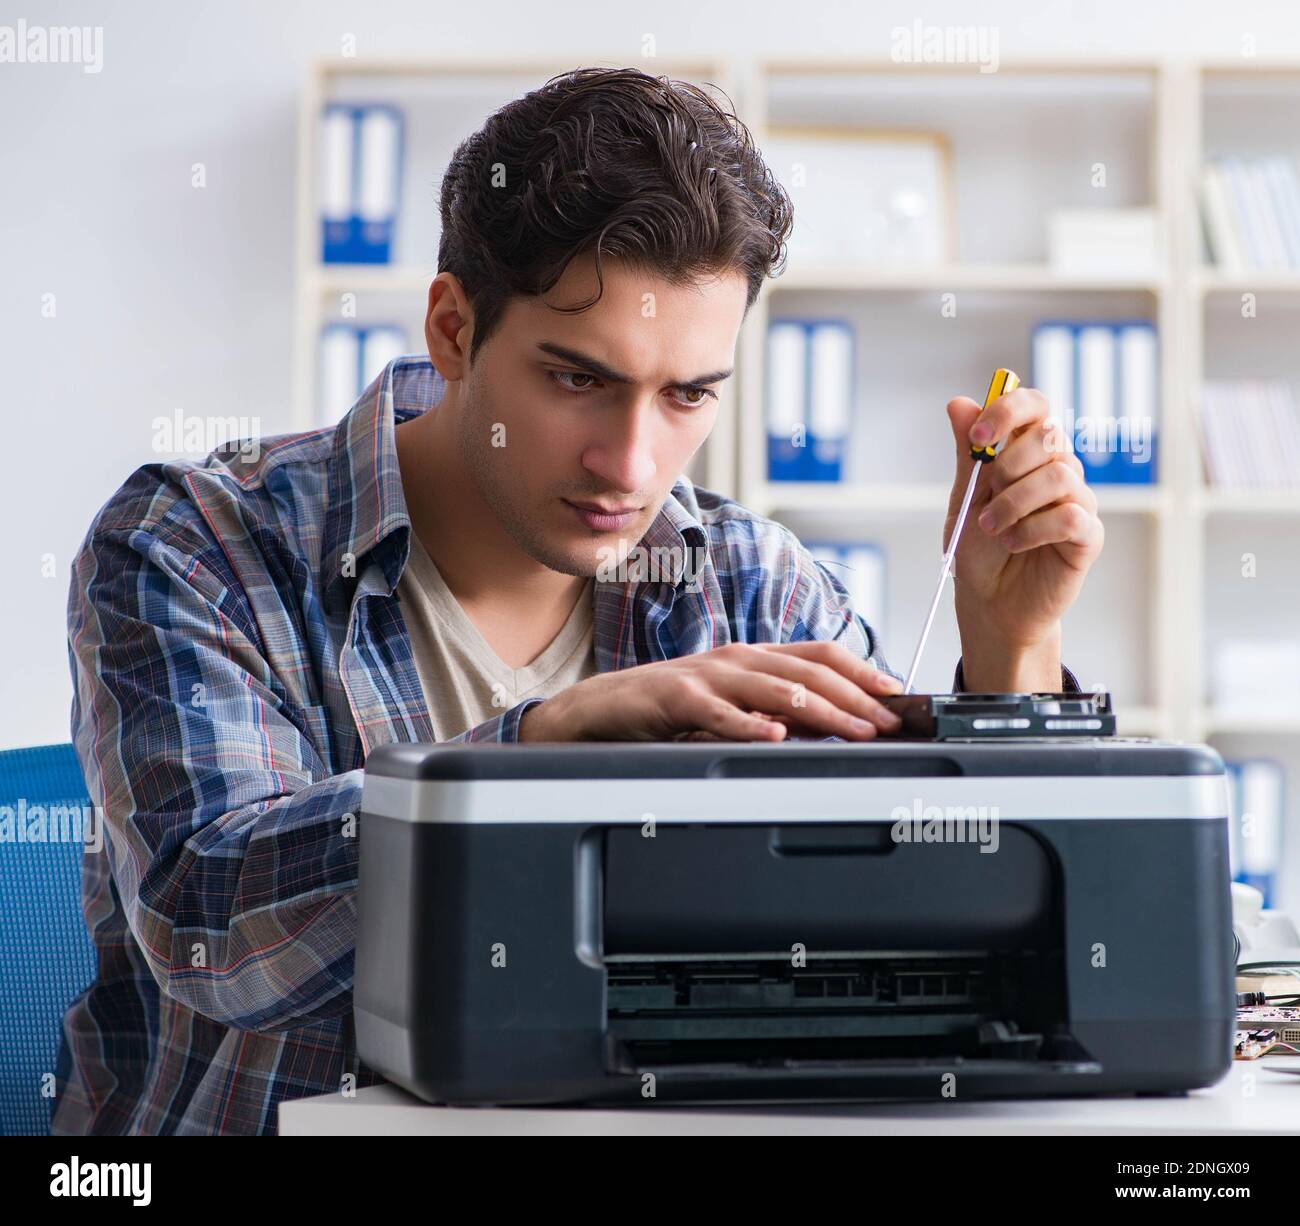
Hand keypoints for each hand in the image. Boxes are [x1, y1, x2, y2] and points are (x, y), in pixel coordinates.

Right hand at [518, 641, 903, 741]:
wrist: (600, 708)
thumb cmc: (666, 707)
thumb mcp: (727, 703)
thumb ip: (770, 709)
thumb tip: (827, 727)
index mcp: (751, 657)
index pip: (818, 654)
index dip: (860, 670)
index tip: (894, 693)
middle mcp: (736, 660)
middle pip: (807, 671)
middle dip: (853, 696)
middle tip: (885, 722)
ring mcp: (707, 676)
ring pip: (775, 688)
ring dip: (821, 711)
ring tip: (853, 730)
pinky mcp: (678, 698)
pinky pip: (720, 713)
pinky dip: (751, 726)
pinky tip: (776, 737)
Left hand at [944, 387, 1103, 685]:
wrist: (990, 603)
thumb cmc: (980, 550)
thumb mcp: (966, 498)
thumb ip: (968, 453)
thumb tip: (959, 403)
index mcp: (1027, 453)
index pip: (1035, 406)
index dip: (1008, 411)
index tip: (978, 436)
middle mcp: (1058, 469)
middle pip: (1050, 434)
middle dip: (1008, 464)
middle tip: (987, 496)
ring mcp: (1077, 500)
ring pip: (1057, 476)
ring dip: (1014, 503)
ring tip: (993, 529)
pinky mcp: (1088, 534)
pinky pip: (1070, 516)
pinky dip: (1034, 529)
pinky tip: (1016, 543)